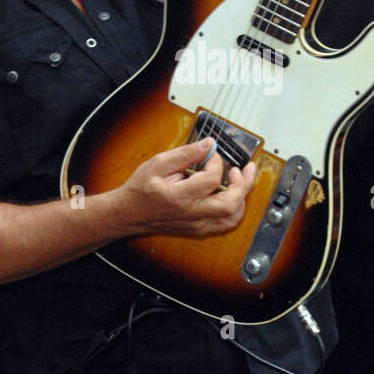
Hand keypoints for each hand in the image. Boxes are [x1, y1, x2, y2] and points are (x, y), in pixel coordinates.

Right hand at [119, 138, 255, 237]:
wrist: (130, 213)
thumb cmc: (141, 189)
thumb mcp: (158, 164)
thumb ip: (185, 154)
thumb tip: (208, 144)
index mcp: (180, 196)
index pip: (212, 179)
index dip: (217, 162)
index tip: (211, 154)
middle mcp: (191, 214)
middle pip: (231, 204)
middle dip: (243, 184)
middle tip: (243, 169)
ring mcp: (197, 224)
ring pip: (232, 217)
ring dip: (242, 198)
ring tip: (241, 181)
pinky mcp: (199, 229)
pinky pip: (225, 224)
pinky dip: (235, 209)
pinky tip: (232, 195)